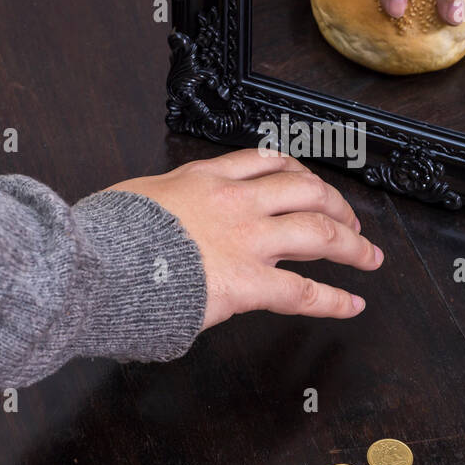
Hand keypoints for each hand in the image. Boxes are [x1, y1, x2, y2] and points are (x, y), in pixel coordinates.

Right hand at [105, 148, 382, 329]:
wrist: (95, 264)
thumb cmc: (105, 237)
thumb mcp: (136, 198)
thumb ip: (165, 205)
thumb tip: (167, 217)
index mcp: (204, 177)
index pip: (266, 161)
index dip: (297, 171)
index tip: (309, 180)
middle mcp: (234, 202)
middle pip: (305, 189)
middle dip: (336, 204)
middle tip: (350, 220)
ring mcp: (246, 240)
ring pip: (318, 231)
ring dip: (352, 244)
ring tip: (368, 256)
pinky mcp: (246, 282)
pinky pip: (304, 291)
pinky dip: (335, 299)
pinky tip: (352, 303)